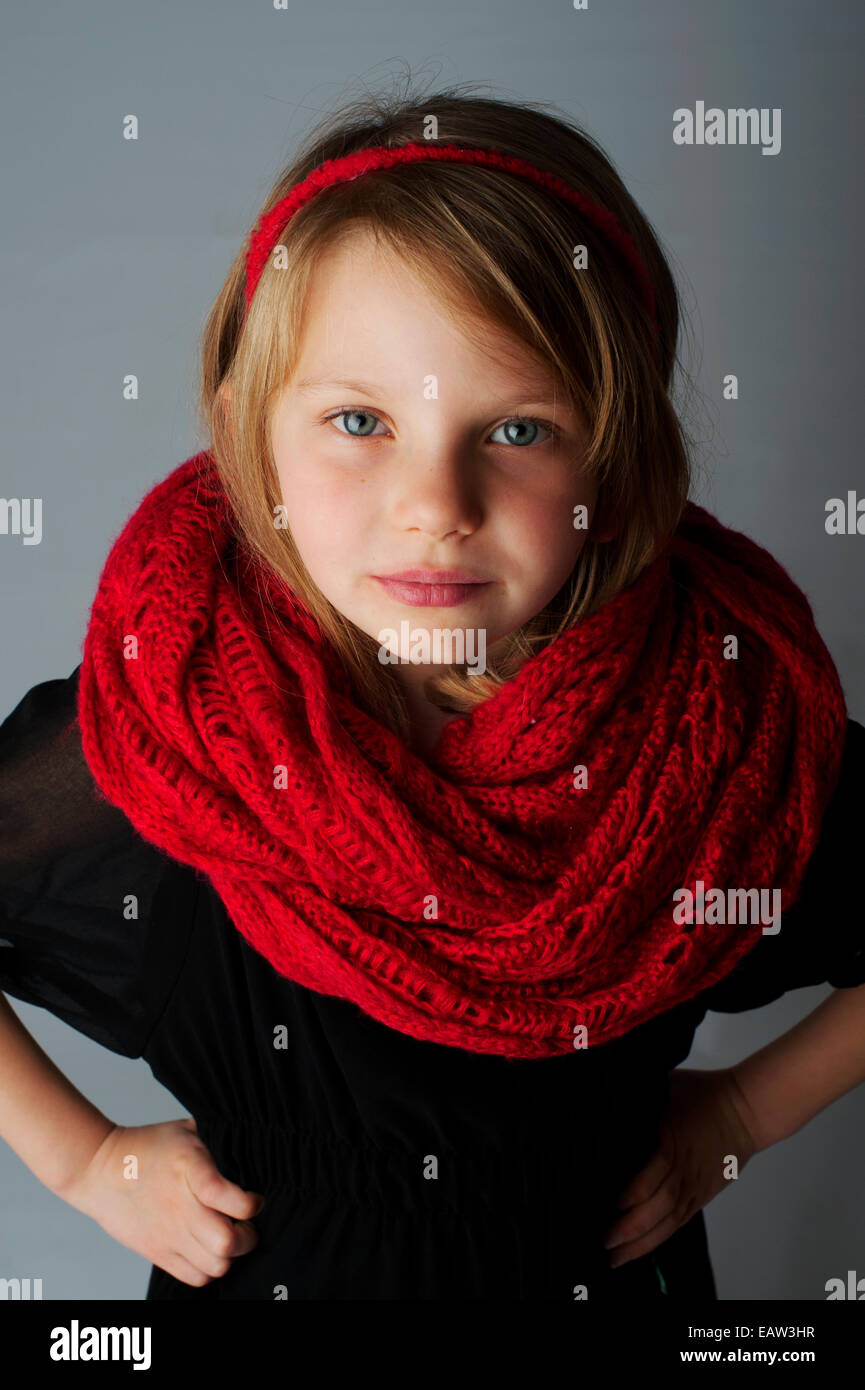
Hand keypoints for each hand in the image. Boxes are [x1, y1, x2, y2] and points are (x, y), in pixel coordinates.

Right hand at [56, 1117, 264, 1286]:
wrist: (99, 1170)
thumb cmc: (146, 1147)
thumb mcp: (187, 1130)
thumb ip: (217, 1139)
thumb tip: (248, 1144)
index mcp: (192, 1170)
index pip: (234, 1201)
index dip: (252, 1205)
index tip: (255, 1200)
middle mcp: (182, 1207)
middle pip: (228, 1243)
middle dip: (248, 1236)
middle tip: (246, 1225)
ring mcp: (168, 1234)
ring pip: (216, 1266)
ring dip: (229, 1255)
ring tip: (227, 1238)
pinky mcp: (157, 1252)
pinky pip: (195, 1277)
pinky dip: (208, 1269)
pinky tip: (207, 1250)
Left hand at [602, 1066, 758, 1268]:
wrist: (745, 1109)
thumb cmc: (702, 1093)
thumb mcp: (665, 1087)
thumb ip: (640, 1101)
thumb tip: (609, 1103)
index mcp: (672, 1145)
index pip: (650, 1177)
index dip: (630, 1196)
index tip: (608, 1205)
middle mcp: (684, 1172)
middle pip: (657, 1207)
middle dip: (631, 1229)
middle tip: (606, 1244)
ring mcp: (696, 1188)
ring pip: (668, 1222)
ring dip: (643, 1243)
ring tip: (619, 1258)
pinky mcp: (703, 1195)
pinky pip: (680, 1221)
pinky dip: (661, 1237)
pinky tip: (644, 1247)